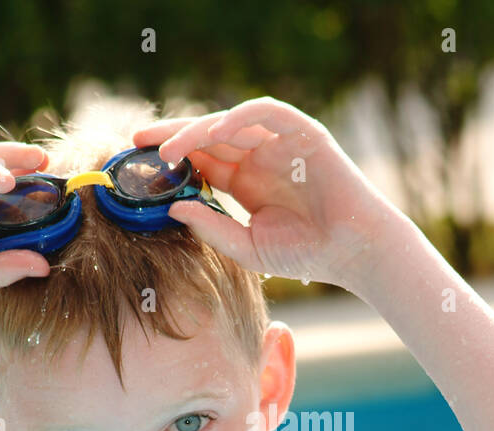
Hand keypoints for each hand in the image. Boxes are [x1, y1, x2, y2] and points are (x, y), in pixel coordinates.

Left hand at [132, 96, 397, 290]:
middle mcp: (259, 157)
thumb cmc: (307, 254)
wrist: (354, 252)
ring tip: (171, 148)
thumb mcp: (247, 246)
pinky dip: (240, 117)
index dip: (171, 157)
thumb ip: (211, 228)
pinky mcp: (303, 133)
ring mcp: (280, 143)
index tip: (139, 162)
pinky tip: (216, 133)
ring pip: (231, 122)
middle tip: (140, 141)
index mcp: (244, 181)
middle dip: (174, 137)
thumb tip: (171, 209)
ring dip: (198, 129)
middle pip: (208, 136)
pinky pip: (267, 114)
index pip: (201, 159)